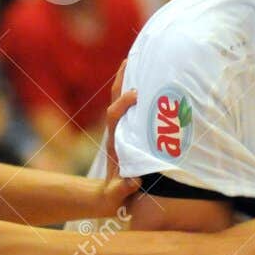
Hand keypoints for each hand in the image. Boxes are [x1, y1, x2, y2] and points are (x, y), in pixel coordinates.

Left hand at [102, 59, 134, 181]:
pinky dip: (133, 91)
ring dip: (126, 80)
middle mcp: (116, 131)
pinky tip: (146, 79)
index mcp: (114, 141)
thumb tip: (132, 182)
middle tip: (130, 59)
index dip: (122, 104)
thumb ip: (124, 188)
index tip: (135, 94)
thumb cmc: (117, 193)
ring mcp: (121, 129)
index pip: (114, 116)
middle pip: (114, 100)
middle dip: (120, 81)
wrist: (108, 195)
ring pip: (120, 100)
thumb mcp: (119, 192)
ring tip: (136, 60)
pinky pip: (129, 106)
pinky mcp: (127, 129)